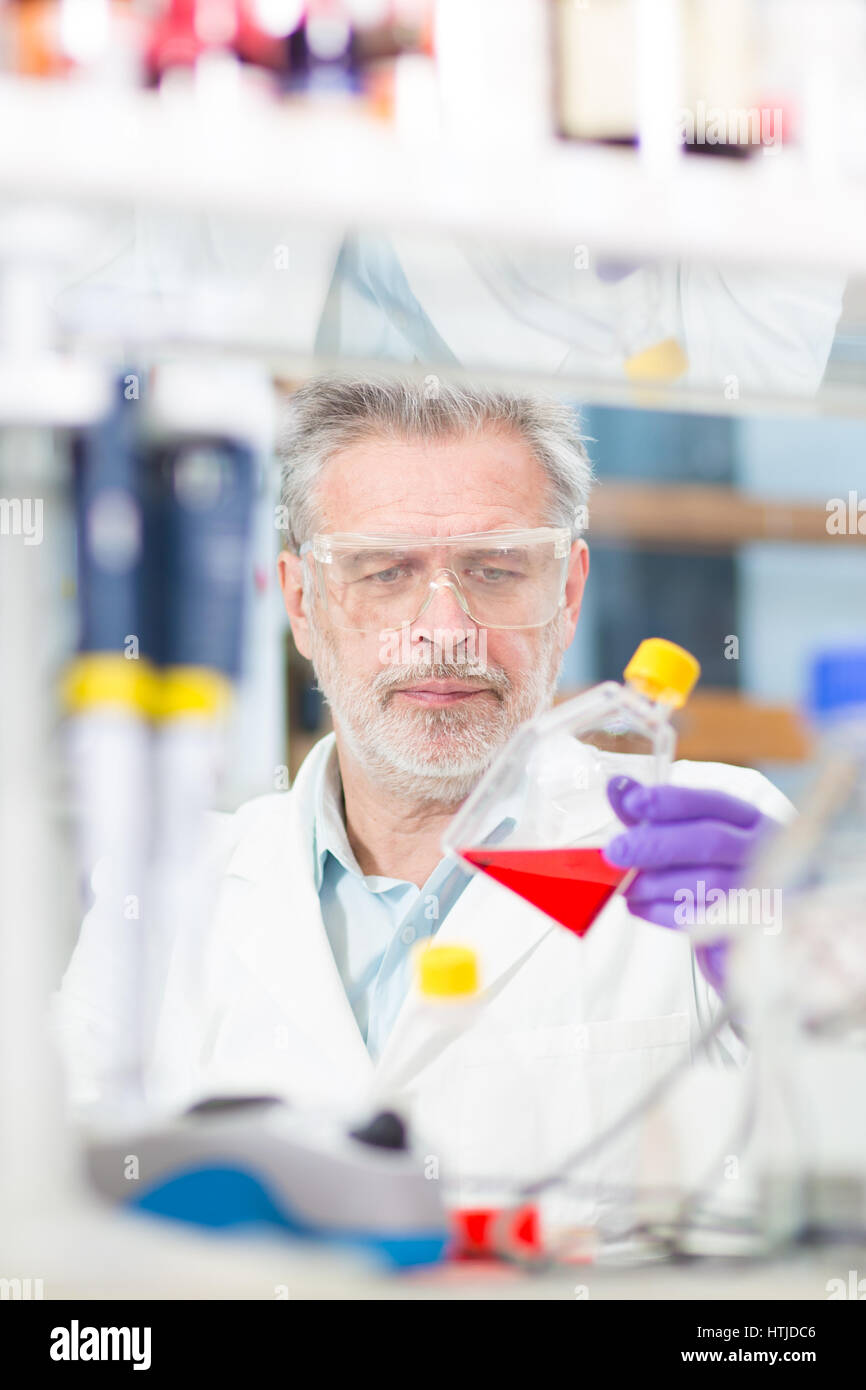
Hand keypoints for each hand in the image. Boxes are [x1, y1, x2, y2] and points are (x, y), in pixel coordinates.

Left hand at [603, 777, 776, 992]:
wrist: (751, 937)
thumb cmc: (711, 874)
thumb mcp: (687, 836)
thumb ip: (654, 812)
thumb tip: (617, 785)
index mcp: (749, 819)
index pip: (712, 802)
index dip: (671, 801)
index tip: (631, 803)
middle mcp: (763, 851)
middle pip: (711, 841)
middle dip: (657, 844)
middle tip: (615, 851)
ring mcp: (763, 890)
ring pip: (708, 883)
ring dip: (656, 883)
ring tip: (623, 885)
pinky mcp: (749, 929)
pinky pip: (704, 920)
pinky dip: (663, 912)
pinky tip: (638, 906)